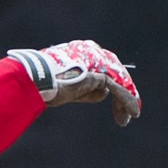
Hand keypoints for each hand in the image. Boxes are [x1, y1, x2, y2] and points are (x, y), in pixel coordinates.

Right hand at [7, 40, 140, 126]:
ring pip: (119, 81)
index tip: (111, 99)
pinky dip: (127, 102)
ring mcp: (98, 61)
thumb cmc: (43, 82)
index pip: (103, 66)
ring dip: (125, 101)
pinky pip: (119, 89)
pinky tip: (132, 114)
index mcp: (82, 50)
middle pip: (116, 72)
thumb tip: (103, 92)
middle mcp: (93, 51)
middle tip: (124, 110)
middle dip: (121, 92)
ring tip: (128, 117)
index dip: (110, 84)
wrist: (35, 79)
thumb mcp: (67, 83)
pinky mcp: (101, 73)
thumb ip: (86, 86)